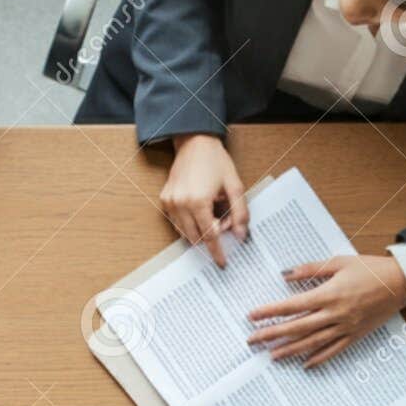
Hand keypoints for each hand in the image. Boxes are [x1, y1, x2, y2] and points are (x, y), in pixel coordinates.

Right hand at [160, 134, 248, 266]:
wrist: (194, 142)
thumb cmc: (215, 160)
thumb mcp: (234, 185)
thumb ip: (240, 212)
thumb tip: (240, 235)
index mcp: (198, 201)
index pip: (209, 236)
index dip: (217, 251)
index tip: (222, 263)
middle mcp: (180, 205)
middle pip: (196, 237)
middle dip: (211, 238)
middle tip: (224, 223)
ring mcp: (170, 204)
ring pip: (185, 233)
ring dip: (199, 231)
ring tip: (212, 214)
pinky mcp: (165, 202)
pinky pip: (177, 223)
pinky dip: (189, 224)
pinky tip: (200, 211)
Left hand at [247, 254, 405, 367]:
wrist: (401, 282)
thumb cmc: (370, 269)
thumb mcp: (339, 262)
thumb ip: (311, 269)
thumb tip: (284, 274)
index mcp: (329, 294)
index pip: (292, 305)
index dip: (270, 312)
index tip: (252, 316)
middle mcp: (335, 314)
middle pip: (296, 328)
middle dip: (272, 334)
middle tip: (252, 341)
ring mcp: (345, 327)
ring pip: (312, 342)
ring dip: (289, 350)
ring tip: (271, 355)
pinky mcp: (355, 335)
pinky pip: (333, 350)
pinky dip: (318, 359)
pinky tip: (303, 365)